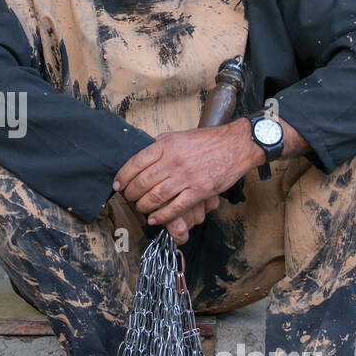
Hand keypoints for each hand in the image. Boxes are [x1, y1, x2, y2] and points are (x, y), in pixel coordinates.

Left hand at [113, 120, 261, 244]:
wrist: (237, 145)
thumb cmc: (208, 140)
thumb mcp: (179, 136)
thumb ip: (160, 145)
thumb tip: (141, 156)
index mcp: (166, 146)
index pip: (136, 163)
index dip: (123, 176)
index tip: (118, 184)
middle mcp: (174, 161)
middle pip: (143, 182)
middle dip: (131, 194)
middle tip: (129, 197)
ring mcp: (187, 177)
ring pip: (156, 197)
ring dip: (144, 206)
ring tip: (141, 208)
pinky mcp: (199, 191)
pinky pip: (176, 208)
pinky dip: (162, 216)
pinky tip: (155, 219)